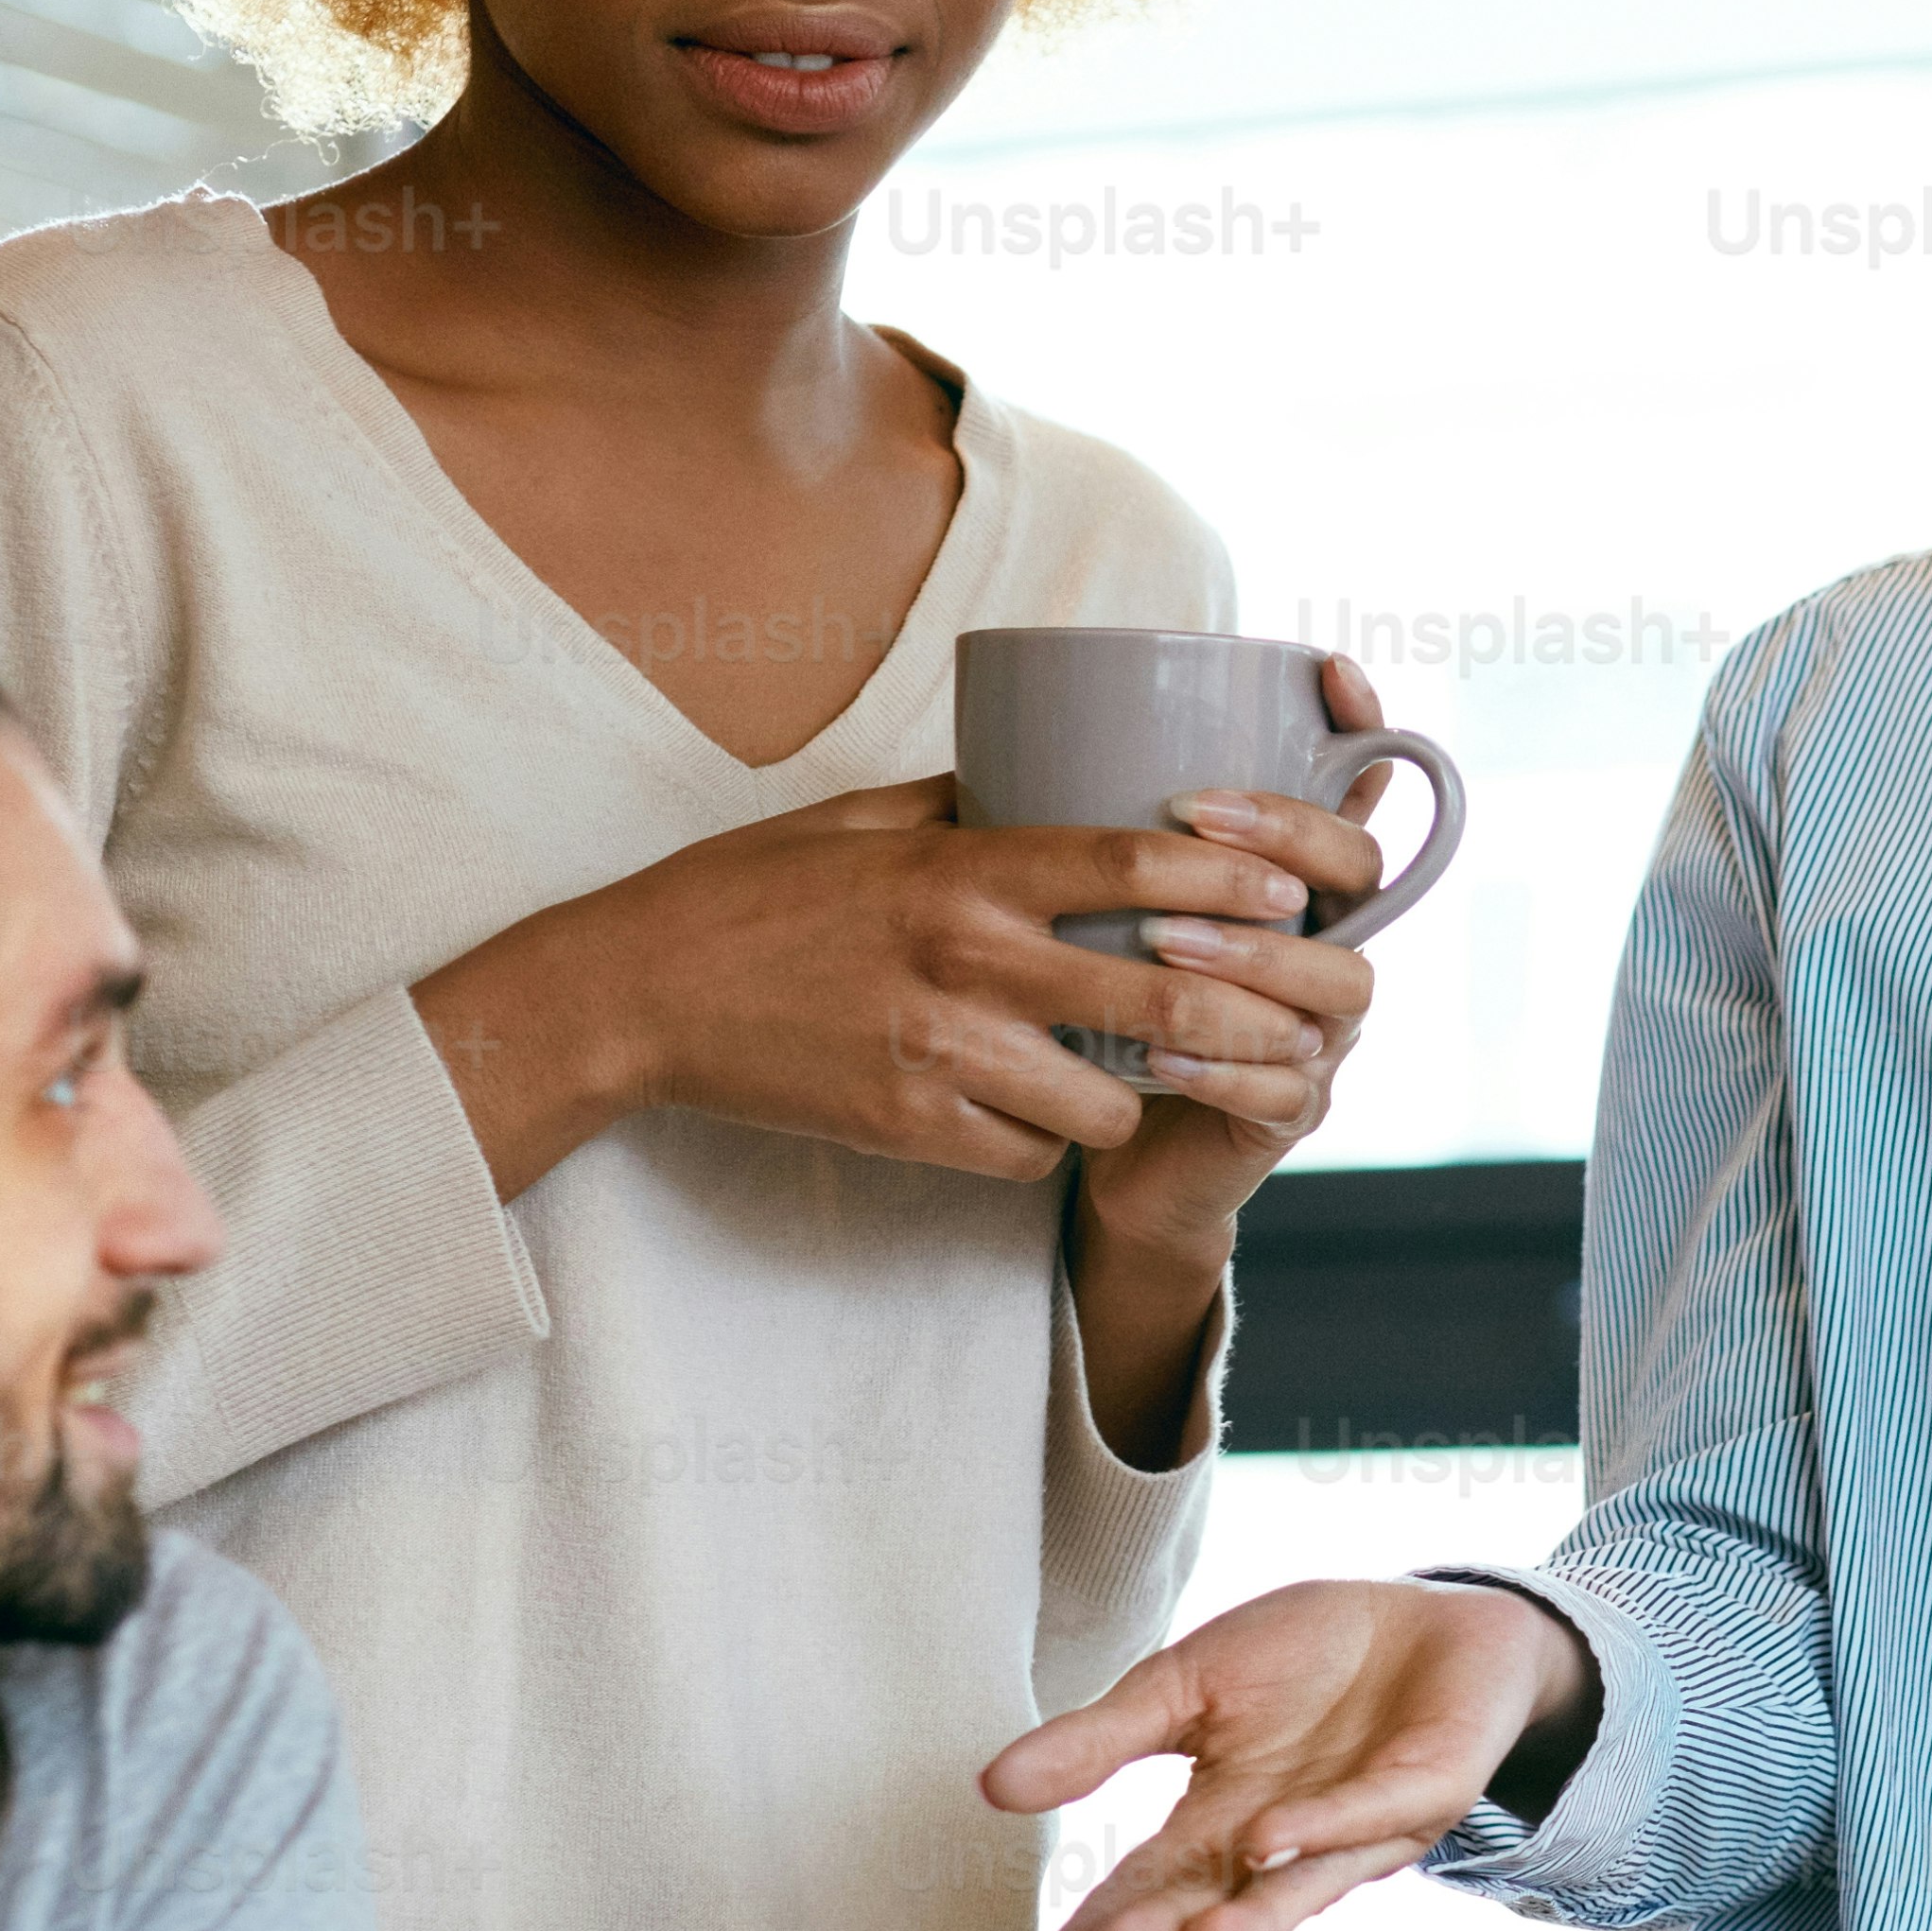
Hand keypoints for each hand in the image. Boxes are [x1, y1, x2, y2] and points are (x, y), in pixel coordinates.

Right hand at [409, 770, 1357, 1194]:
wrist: (637, 994)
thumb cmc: (750, 894)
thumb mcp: (862, 819)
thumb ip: (968, 803)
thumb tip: (1051, 771)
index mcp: (965, 868)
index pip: (1142, 863)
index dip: (1239, 878)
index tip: (1294, 888)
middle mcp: (969, 960)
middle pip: (1165, 996)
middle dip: (1249, 1017)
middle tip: (1294, 1021)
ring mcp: (942, 1054)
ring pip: (1111, 1104)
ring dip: (1137, 1097)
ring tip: (1139, 1079)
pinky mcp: (911, 1130)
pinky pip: (1032, 1159)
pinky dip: (1048, 1146)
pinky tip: (1035, 1119)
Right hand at [984, 1575, 1589, 1930]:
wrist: (1430, 1616)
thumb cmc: (1308, 1656)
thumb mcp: (1184, 1684)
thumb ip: (1101, 1740)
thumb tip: (993, 1788)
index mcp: (1222, 1818)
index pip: (1149, 1886)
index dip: (1103, 1930)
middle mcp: (1286, 1842)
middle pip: (1216, 1899)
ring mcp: (1358, 1827)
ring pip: (1300, 1886)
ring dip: (1250, 1918)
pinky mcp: (1424, 1790)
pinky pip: (1369, 1814)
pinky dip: (1320, 1827)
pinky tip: (1265, 1838)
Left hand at [1069, 662, 1409, 1278]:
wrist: (1107, 1157)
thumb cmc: (1099, 1012)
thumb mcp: (1091, 908)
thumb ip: (1094, 834)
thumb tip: (1017, 729)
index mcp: (1294, 893)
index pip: (1357, 799)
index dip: (1363, 734)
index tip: (1330, 671)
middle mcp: (1326, 954)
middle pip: (1365, 881)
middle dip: (1289, 839)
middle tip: (1192, 818)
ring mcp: (1319, 1040)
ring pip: (1338, 986)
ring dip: (1255, 958)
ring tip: (1163, 944)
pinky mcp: (1288, 1121)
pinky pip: (1284, 1093)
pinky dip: (1223, 1071)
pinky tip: (1156, 1057)